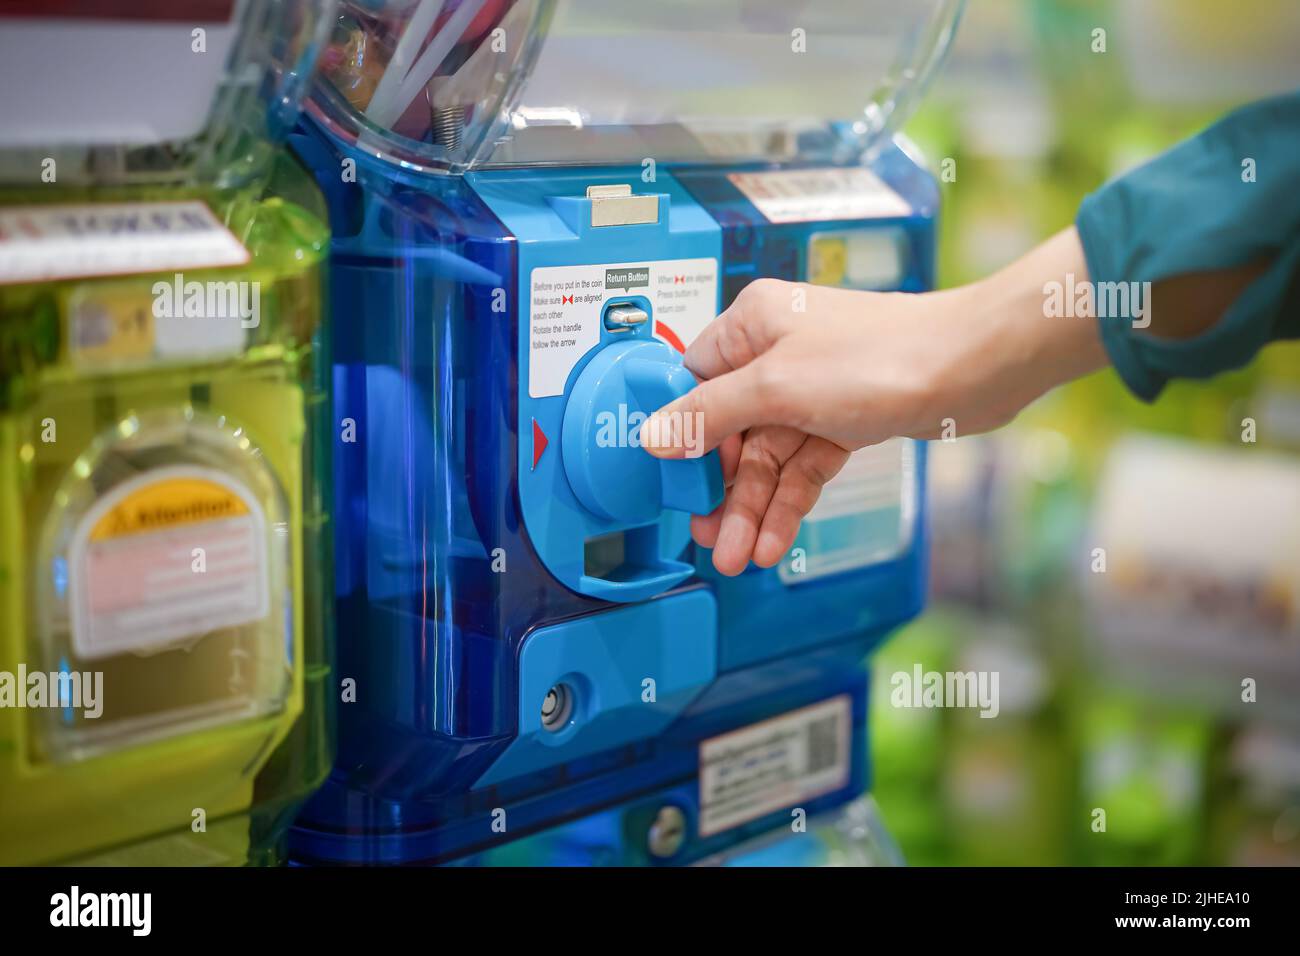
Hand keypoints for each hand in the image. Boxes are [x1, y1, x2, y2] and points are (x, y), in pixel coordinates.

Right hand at [639, 228, 1107, 574]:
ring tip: (741, 558)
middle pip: (731, 431)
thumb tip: (652, 435)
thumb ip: (708, 414)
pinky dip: (788, 503)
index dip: (679, 436)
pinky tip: (774, 541)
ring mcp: (813, 389)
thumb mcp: (776, 387)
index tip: (669, 486)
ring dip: (754, 508)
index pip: (695, 384)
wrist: (973, 368)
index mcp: (753, 325)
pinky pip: (803, 467)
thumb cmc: (881, 356)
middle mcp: (779, 352)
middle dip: (722, 491)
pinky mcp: (845, 419)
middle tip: (712, 542)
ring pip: (768, 458)